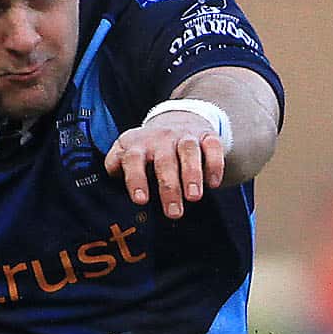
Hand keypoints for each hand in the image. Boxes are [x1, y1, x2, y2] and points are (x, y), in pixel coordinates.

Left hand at [104, 110, 224, 220]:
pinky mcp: (207, 136)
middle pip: (164, 161)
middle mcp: (160, 138)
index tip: (141, 200)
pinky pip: (212, 146)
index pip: (133, 159)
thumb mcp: (127, 156)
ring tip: (194, 198)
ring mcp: (184, 136)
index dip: (136, 179)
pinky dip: (214, 164)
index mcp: (136, 145)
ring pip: (188, 151)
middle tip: (173, 212)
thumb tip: (118, 199)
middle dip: (169, 187)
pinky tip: (214, 184)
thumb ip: (118, 171)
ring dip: (192, 174)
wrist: (177, 120)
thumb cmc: (147, 152)